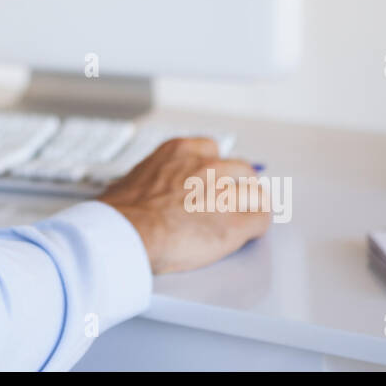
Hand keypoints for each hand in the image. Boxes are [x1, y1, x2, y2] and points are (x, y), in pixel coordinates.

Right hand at [98, 136, 269, 274]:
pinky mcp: (235, 222)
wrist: (127, 234)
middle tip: (229, 202)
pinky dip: (255, 227)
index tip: (213, 181)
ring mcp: (223, 193)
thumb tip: (151, 185)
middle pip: (241, 170)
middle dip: (237, 186)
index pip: (213, 151)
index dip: (214, 170)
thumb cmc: (123, 212)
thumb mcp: (135, 177)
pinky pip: (262, 219)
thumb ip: (155, 175)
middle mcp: (206, 166)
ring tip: (242, 219)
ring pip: (256, 194)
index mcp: (180, 151)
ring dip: (249, 207)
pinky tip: (246, 234)